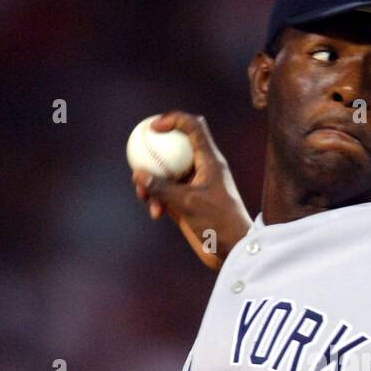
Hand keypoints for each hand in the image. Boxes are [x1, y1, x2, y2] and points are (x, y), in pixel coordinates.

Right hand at [131, 111, 252, 270]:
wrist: (233, 251)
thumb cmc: (218, 222)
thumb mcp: (188, 203)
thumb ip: (162, 187)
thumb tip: (137, 173)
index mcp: (209, 160)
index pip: (193, 127)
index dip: (173, 119)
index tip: (154, 127)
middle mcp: (201, 168)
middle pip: (173, 148)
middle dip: (154, 153)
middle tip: (138, 157)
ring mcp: (192, 186)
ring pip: (165, 173)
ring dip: (151, 182)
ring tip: (143, 195)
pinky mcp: (185, 203)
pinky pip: (164, 193)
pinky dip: (157, 200)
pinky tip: (155, 212)